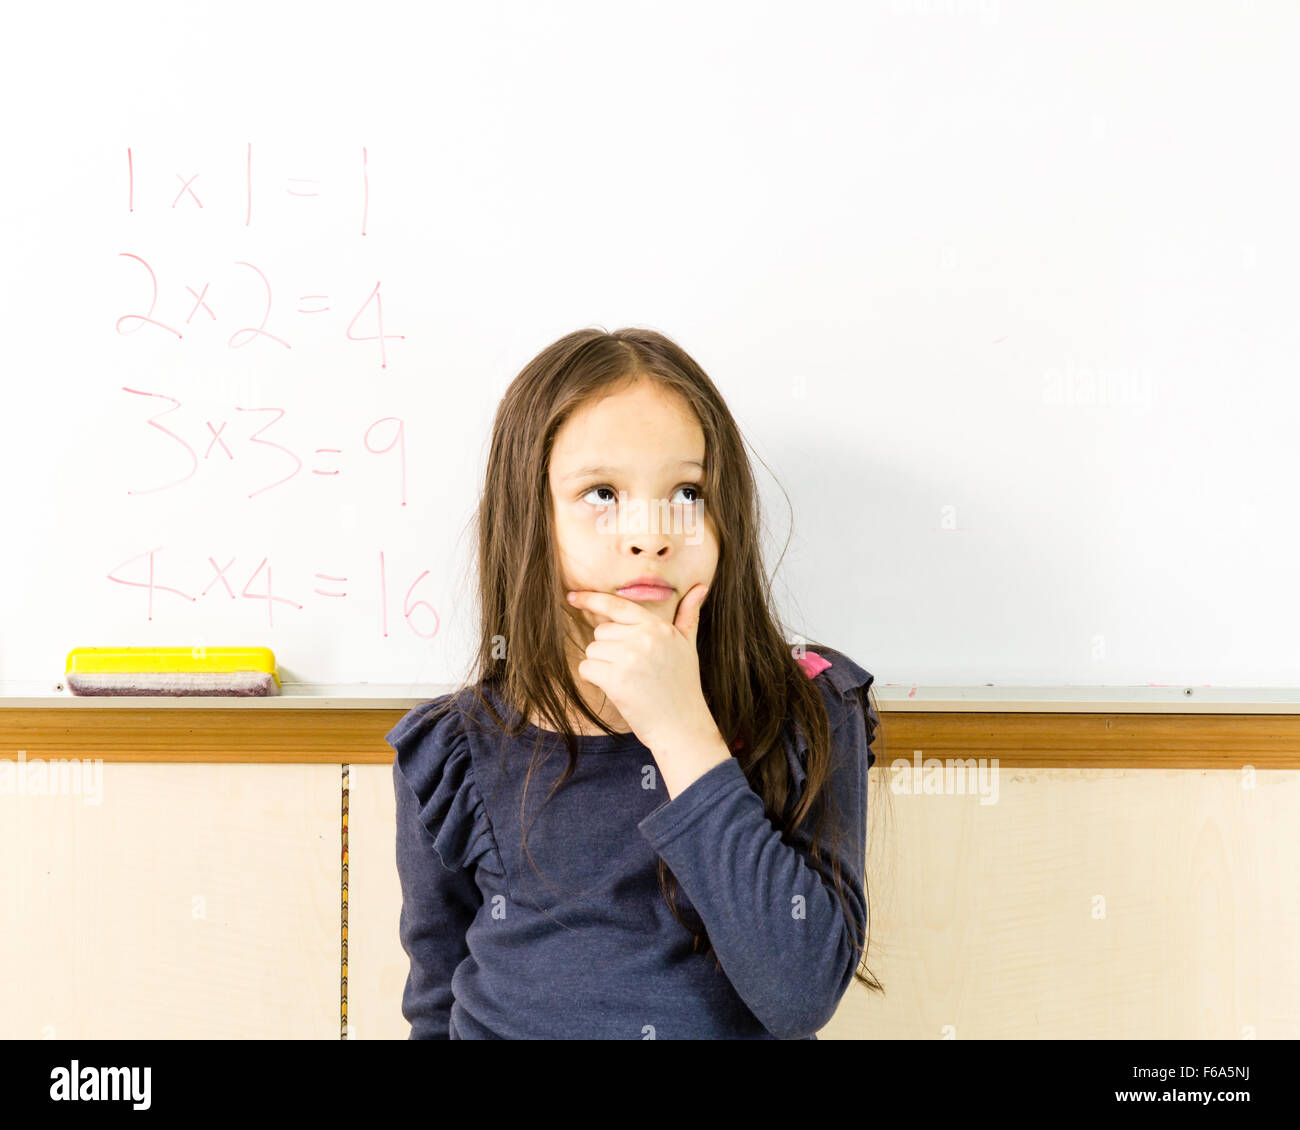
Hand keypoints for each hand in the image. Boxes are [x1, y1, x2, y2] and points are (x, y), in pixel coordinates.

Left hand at [565, 583, 722, 757]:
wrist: (682, 726)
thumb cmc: (683, 687)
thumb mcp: (688, 646)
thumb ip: (688, 615)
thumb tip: (700, 587)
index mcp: (658, 627)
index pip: (618, 605)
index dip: (592, 600)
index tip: (572, 597)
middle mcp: (644, 637)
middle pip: (601, 632)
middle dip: (609, 650)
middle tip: (632, 670)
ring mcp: (629, 657)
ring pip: (592, 650)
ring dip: (602, 666)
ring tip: (628, 681)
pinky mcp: (616, 678)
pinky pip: (586, 668)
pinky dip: (594, 679)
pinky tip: (617, 690)